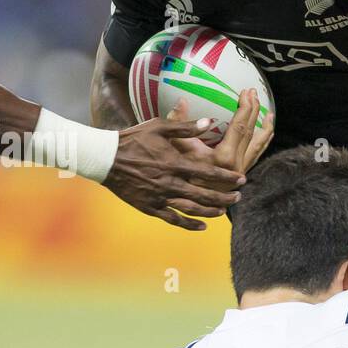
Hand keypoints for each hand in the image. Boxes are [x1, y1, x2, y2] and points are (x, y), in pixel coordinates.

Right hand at [103, 113, 245, 230]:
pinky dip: (189, 224)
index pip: (207, 172)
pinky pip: (173, 219)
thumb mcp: (159, 127)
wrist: (106, 159)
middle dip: (224, 197)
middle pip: (204, 194)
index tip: (241, 179)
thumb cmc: (133, 139)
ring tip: (224, 211)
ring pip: (192, 209)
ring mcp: (160, 197)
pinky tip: (202, 226)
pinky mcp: (150, 207)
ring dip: (210, 211)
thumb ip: (185, 126)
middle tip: (238, 197)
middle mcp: (170, 183)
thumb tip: (210, 122)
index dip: (226, 177)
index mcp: (174, 163)